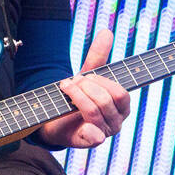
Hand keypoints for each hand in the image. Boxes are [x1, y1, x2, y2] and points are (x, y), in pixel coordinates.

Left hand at [39, 29, 130, 149]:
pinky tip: (83, 124)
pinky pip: (94, 137)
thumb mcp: (85, 76)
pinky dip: (89, 130)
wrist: (52, 120)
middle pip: (107, 99)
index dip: (101, 81)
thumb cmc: (75, 99)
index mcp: (121, 105)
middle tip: (71, 82)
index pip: (120, 92)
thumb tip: (106, 32)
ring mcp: (104, 133)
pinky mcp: (89, 142)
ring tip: (65, 90)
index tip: (86, 76)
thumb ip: (97, 57)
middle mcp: (117, 120)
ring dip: (76, 96)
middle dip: (85, 86)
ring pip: (95, 110)